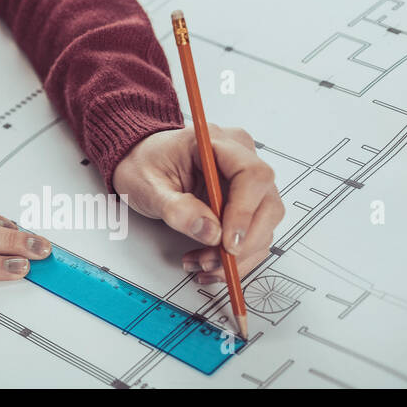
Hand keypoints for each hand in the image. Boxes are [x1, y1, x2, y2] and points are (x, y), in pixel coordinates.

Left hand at [112, 125, 284, 283]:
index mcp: (216, 142)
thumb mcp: (147, 186)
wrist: (139, 163)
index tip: (227, 241)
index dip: (244, 212)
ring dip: (238, 254)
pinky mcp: (245, 202)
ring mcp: (246, 181)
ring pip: (264, 224)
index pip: (251, 174)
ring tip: (203, 263)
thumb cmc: (143, 165)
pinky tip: (209, 262)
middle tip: (213, 260)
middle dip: (243, 242)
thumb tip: (210, 232)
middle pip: (266, 203)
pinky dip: (236, 256)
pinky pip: (253, 233)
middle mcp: (239, 158)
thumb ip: (176, 208)